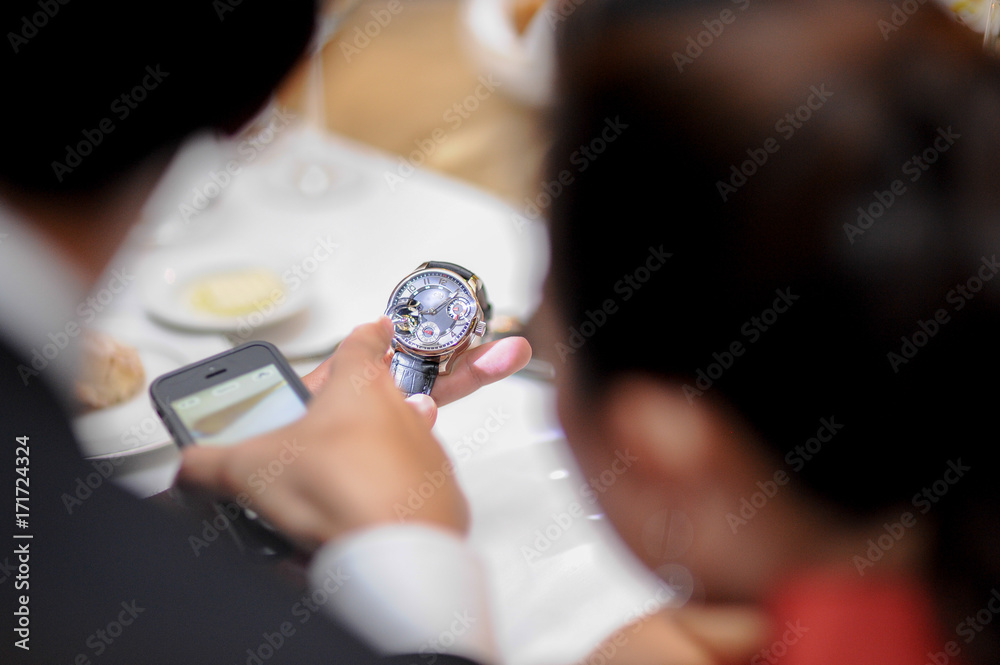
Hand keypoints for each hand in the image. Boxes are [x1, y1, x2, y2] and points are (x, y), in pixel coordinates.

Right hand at [176, 317, 530, 550]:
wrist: (394, 544)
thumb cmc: (338, 489)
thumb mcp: (250, 471)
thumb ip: (209, 463)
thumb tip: (189, 465)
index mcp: (358, 386)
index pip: (363, 344)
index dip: (366, 335)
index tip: (377, 327)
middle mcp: (401, 409)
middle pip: (381, 393)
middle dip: (359, 403)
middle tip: (332, 422)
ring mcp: (425, 448)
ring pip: (403, 435)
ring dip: (379, 444)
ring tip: (346, 469)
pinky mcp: (440, 489)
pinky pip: (416, 479)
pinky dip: (395, 486)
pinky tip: (371, 506)